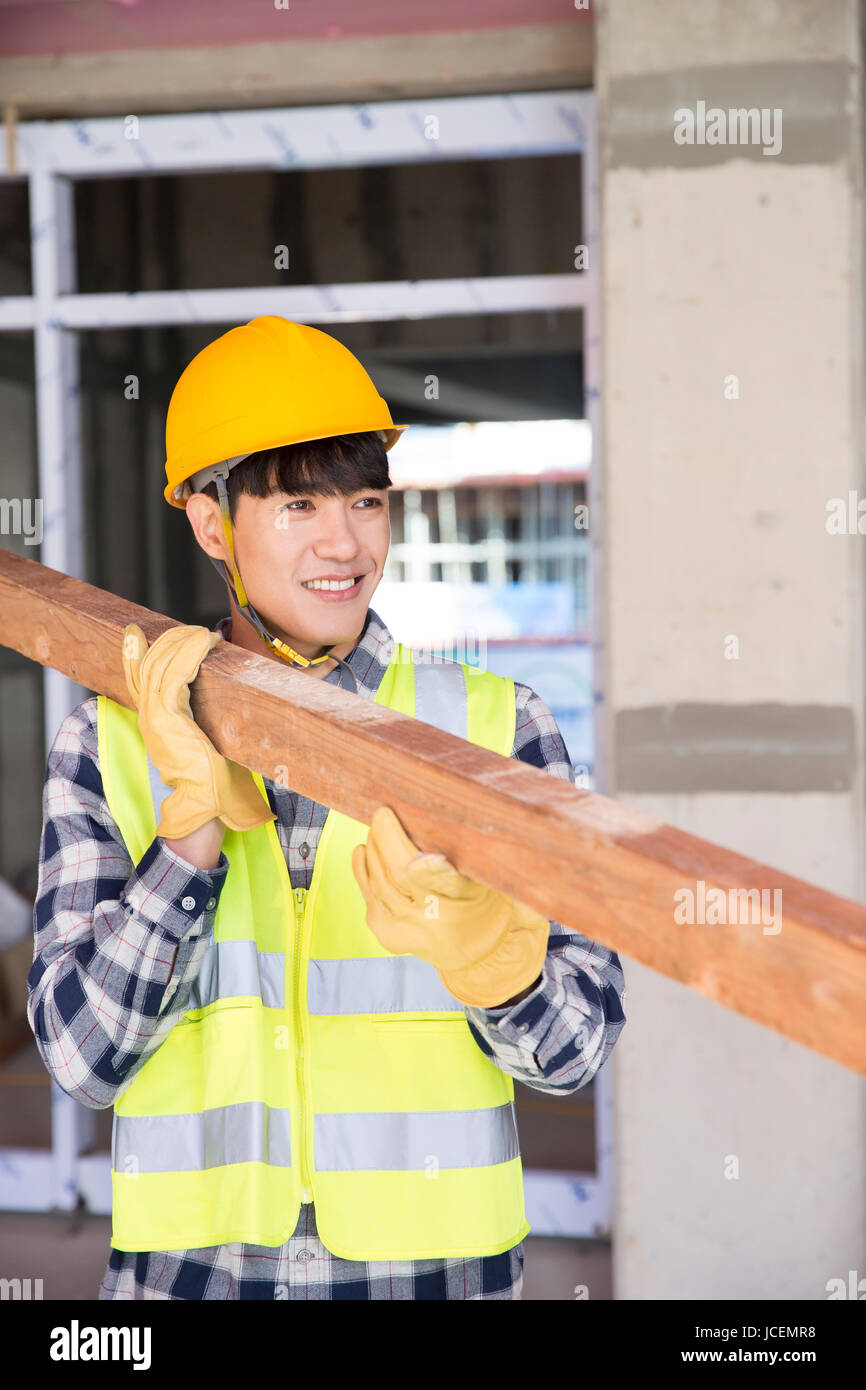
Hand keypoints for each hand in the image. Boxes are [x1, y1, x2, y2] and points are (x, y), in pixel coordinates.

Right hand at [122, 623, 276, 839]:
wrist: (204, 803)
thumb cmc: (211, 778)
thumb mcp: (202, 743)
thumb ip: (203, 722)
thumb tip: (229, 706)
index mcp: (154, 722)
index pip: (138, 678)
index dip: (137, 654)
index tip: (139, 633)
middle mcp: (149, 716)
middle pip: (149, 664)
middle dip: (168, 641)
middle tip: (190, 629)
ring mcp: (156, 715)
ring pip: (161, 665)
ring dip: (182, 643)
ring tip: (202, 633)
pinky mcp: (168, 717)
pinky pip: (176, 675)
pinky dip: (189, 654)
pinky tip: (204, 643)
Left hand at [351, 805, 548, 1007]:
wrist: (477, 951)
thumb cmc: (483, 905)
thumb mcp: (483, 878)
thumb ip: (462, 854)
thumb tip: (432, 817)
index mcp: (458, 903)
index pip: (429, 875)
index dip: (401, 844)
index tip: (392, 818)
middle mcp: (428, 920)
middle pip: (395, 873)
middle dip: (384, 839)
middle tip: (383, 815)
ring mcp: (404, 931)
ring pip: (377, 883)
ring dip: (373, 851)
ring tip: (377, 830)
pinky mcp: (387, 935)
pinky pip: (369, 896)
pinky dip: (364, 871)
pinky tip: (363, 851)